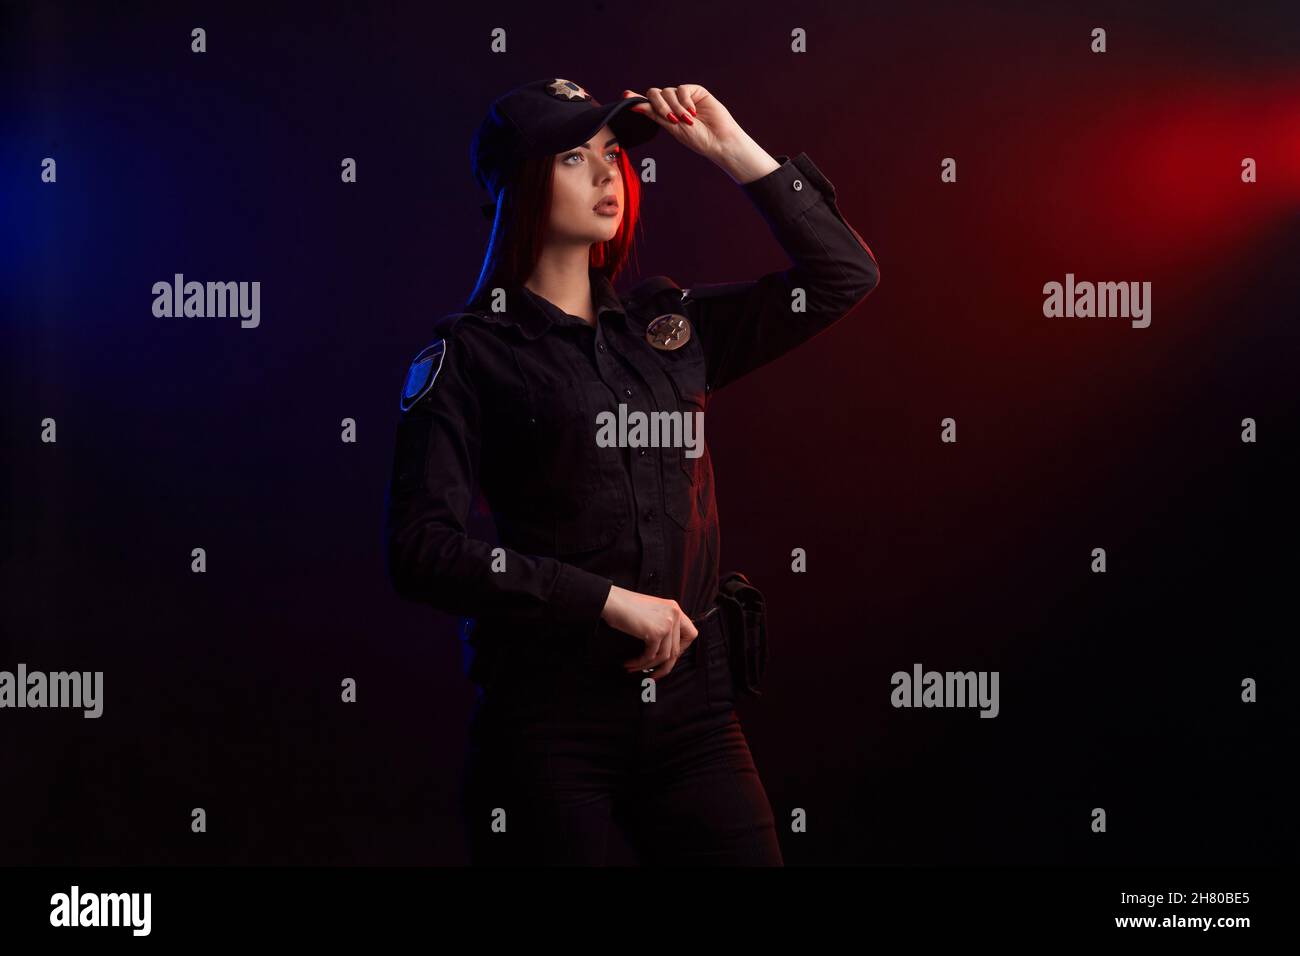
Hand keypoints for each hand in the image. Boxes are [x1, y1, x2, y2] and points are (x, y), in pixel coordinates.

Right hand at [600, 585, 699, 675]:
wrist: (611, 601)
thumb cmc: (625, 606)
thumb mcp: (652, 612)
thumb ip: (662, 624)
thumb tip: (666, 650)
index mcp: (674, 608)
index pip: (691, 634)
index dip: (681, 649)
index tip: (668, 658)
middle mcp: (674, 614)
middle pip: (677, 650)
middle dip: (664, 666)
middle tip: (654, 675)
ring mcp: (667, 623)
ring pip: (664, 657)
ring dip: (648, 667)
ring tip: (635, 669)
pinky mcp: (655, 632)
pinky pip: (650, 656)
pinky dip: (639, 663)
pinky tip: (630, 664)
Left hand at [620, 84, 744, 161]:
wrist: (719, 140)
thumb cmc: (697, 139)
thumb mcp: (671, 127)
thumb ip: (654, 114)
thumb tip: (634, 104)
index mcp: (665, 115)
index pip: (648, 104)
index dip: (636, 99)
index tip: (625, 95)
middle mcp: (673, 104)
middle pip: (655, 94)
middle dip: (659, 105)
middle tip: (671, 119)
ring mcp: (684, 97)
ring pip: (668, 92)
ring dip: (675, 107)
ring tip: (686, 119)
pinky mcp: (696, 92)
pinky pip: (682, 89)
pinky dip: (685, 101)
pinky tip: (693, 112)